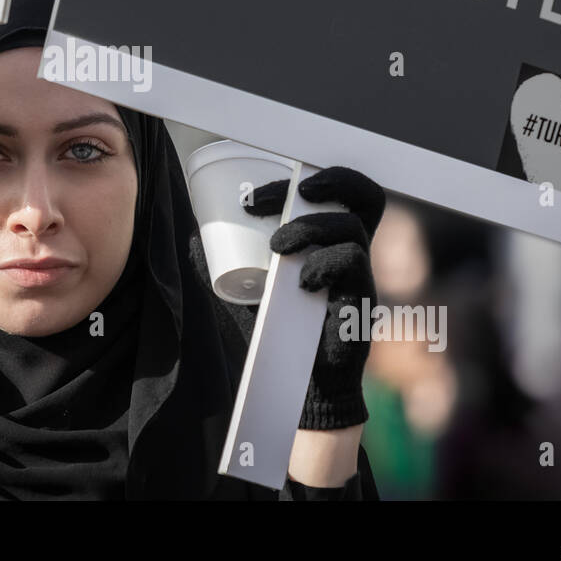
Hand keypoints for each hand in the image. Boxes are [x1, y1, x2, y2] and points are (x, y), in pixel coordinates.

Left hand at [244, 166, 384, 429]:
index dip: (302, 181)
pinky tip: (301, 282)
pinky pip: (354, 263)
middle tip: (298, 190)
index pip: (334, 192)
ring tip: (277, 247)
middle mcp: (352, 251)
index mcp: (329, 241)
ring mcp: (361, 275)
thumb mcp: (248, 290)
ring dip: (310, 227)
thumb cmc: (277, 329)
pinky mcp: (363, 300)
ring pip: (353, 226)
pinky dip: (324, 264)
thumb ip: (227, 265)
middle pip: (366, 196)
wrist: (301, 381)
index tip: (252, 199)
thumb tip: (194, 239)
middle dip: (335, 179)